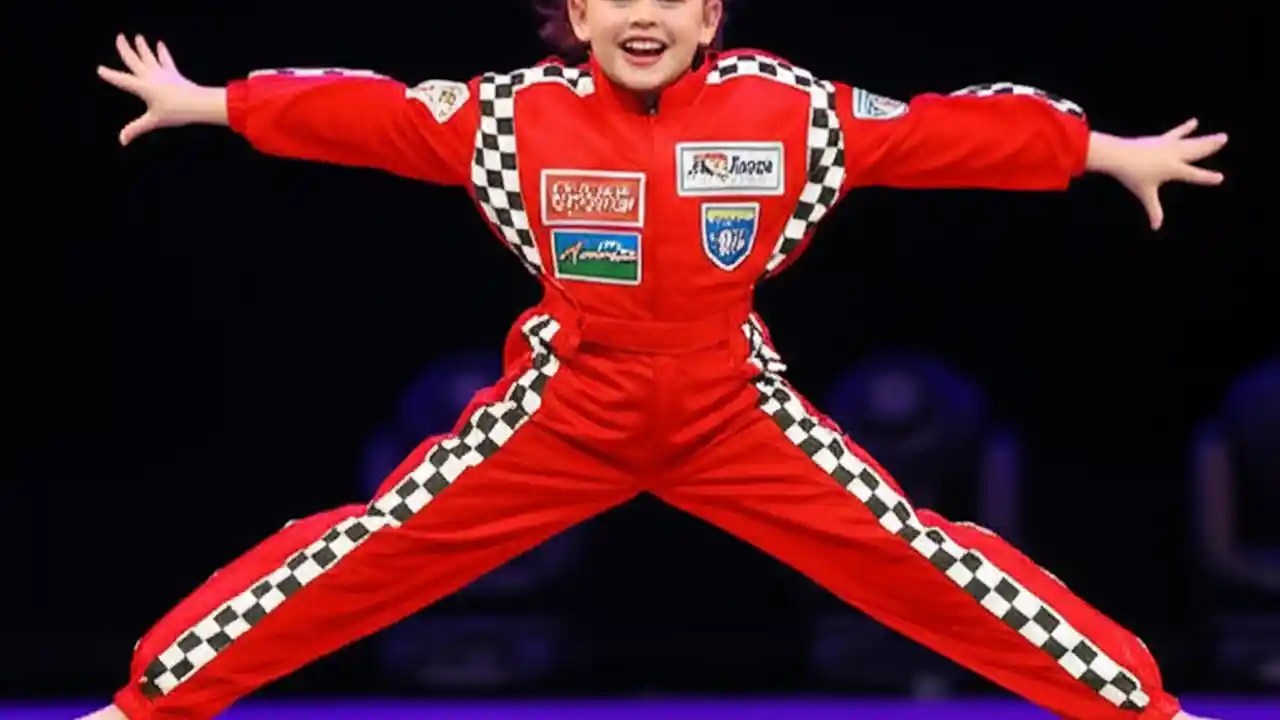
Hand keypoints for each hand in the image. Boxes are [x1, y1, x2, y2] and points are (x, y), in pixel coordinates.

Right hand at [97, 34, 226, 144]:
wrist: (198, 103)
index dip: (110, 75)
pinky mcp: (174, 74)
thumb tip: (122, 141)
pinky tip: (160, 44)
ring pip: (149, 56)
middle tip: (119, 37)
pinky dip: (162, 52)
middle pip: (134, 60)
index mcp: (143, 87)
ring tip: (138, 36)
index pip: (122, 80)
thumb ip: (136, 129)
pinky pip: (166, 60)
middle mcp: (150, 77)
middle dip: (125, 48)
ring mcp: (163, 73)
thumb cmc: (177, 112)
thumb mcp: (153, 121)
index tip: (100, 69)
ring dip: (143, 46)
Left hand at [1086, 119, 1226, 229]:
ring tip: (1221, 136)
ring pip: (1191, 142)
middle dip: (1211, 146)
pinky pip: (1176, 133)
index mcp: (1172, 169)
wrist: (1119, 156)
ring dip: (1206, 139)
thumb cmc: (1132, 176)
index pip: (1194, 175)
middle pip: (1196, 151)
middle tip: (1224, 140)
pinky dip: (1185, 128)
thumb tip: (1155, 228)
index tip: (1220, 177)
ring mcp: (1168, 146)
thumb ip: (1154, 210)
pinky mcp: (1161, 140)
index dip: (1207, 177)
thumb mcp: (1145, 194)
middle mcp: (1173, 156)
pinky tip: (1194, 122)